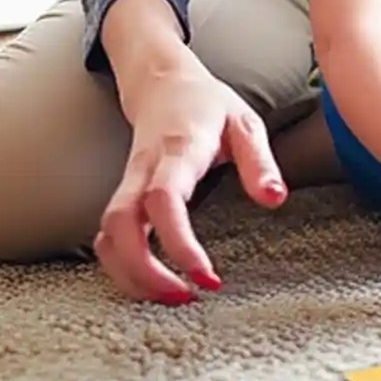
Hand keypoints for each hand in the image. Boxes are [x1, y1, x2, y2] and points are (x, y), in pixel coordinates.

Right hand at [94, 56, 286, 304]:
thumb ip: (259, 163)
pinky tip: (153, 283)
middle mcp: (142, 170)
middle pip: (121, 226)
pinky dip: (122, 267)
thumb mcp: (246, 124)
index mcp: (176, 151)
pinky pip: (108, 237)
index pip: (163, 201)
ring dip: (130, 275)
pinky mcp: (122, 196)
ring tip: (173, 298)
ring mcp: (127, 184)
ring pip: (106, 236)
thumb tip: (274, 199)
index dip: (178, 243)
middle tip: (186, 299)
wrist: (162, 82)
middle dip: (145, 272)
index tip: (206, 277)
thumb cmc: (207, 105)